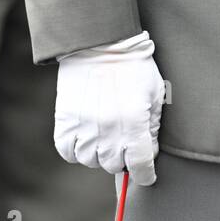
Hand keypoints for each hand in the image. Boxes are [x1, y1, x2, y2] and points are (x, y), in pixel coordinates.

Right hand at [54, 31, 165, 185]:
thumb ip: (153, 128)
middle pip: (115, 165)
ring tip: (106, 140)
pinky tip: (86, 140)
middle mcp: (108, 128)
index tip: (146, 176)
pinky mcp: (64, 120)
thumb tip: (148, 153)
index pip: (140, 164)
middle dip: (124, 159)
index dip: (145, 175)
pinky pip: (67, 151)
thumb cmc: (134, 68)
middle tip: (126, 144)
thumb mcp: (155, 95)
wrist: (100, 44)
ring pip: (91, 161)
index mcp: (134, 123)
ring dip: (100, 155)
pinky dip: (77, 150)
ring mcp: (84, 125)